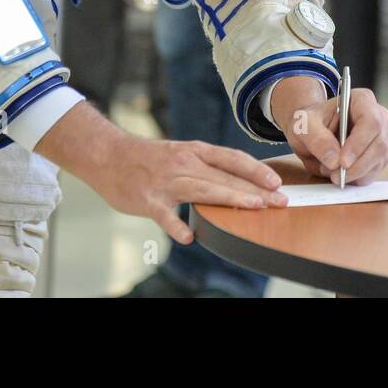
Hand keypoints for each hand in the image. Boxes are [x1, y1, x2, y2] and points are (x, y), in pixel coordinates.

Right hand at [45, 104, 287, 244]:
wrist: (108, 155)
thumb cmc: (150, 158)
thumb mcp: (182, 153)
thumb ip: (207, 167)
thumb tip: (240, 182)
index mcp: (195, 151)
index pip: (232, 158)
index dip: (256, 170)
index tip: (278, 181)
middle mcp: (184, 163)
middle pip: (225, 176)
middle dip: (255, 188)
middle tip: (280, 201)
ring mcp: (166, 181)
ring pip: (203, 189)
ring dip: (229, 197)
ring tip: (253, 207)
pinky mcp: (147, 199)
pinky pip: (164, 215)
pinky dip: (175, 225)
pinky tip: (189, 236)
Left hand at [271, 76, 387, 185]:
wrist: (311, 132)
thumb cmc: (309, 122)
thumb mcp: (304, 126)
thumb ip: (317, 139)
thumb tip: (334, 160)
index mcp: (362, 100)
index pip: (370, 121)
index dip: (359, 143)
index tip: (342, 162)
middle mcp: (377, 117)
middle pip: (379, 145)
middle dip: (357, 165)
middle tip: (335, 175)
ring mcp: (379, 137)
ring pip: (378, 161)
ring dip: (355, 174)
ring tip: (331, 173)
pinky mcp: (377, 156)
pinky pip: (374, 172)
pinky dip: (357, 179)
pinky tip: (341, 176)